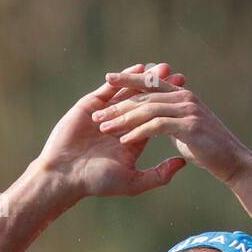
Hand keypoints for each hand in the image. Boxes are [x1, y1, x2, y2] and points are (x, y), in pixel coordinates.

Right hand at [36, 62, 188, 198]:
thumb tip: (182, 163)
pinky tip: (139, 69)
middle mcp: (121, 125)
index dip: (169, 109)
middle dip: (162, 90)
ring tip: (163, 69)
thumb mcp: (132, 183)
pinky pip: (110, 88)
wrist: (63, 173)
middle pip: (145, 102)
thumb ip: (158, 175)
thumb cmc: (96, 181)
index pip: (154, 120)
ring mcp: (106, 113)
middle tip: (180, 77)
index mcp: (132, 141)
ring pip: (130, 92)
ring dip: (146, 80)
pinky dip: (124, 78)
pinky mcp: (91, 104)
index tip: (187, 98)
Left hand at [91, 69, 251, 184]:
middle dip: (118, 103)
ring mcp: (187, 109)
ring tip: (103, 127)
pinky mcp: (188, 125)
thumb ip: (170, 125)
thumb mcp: (186, 134)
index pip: (149, 83)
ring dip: (123, 119)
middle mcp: (184, 97)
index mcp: (182, 95)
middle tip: (96, 112)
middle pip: (144, 95)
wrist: (233, 162)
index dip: (128, 80)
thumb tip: (157, 125)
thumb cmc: (211, 151)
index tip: (107, 81)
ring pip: (147, 109)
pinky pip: (156, 125)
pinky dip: (138, 132)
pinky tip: (123, 140)